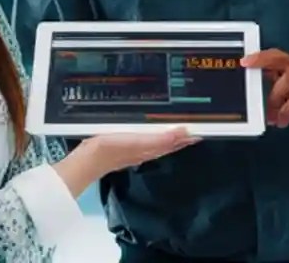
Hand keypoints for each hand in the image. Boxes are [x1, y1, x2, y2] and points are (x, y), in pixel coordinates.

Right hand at [52, 127, 199, 196]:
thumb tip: (183, 134)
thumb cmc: (113, 149)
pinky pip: (144, 141)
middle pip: (167, 144)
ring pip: (157, 143)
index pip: (173, 143)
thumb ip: (161, 140)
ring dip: (168, 137)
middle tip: (192, 128)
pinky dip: (153, 137)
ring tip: (178, 131)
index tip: (199, 131)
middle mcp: (145, 150)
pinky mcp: (123, 146)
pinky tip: (150, 134)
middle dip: (179, 137)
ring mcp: (134, 149)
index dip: (186, 137)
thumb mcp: (139, 142)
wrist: (88, 160)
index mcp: (151, 148)